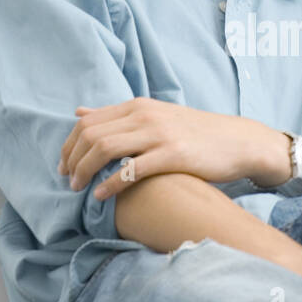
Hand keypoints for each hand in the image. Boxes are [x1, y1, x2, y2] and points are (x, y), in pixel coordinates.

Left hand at [59, 99, 288, 199]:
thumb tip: (78, 112)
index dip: (69, 145)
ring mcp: (158, 134)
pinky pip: (131, 169)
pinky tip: (102, 196)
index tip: (64, 166)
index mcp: (137, 105)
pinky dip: (111, 183)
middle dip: (72, 160)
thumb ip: (116, 116)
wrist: (237, 141)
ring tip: (79, 189)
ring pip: (105, 148)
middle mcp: (144, 115)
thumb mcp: (153, 116)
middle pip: (91, 135)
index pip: (87, 122)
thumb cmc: (194, 133)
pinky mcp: (173, 155)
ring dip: (85, 171)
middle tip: (68, 181)